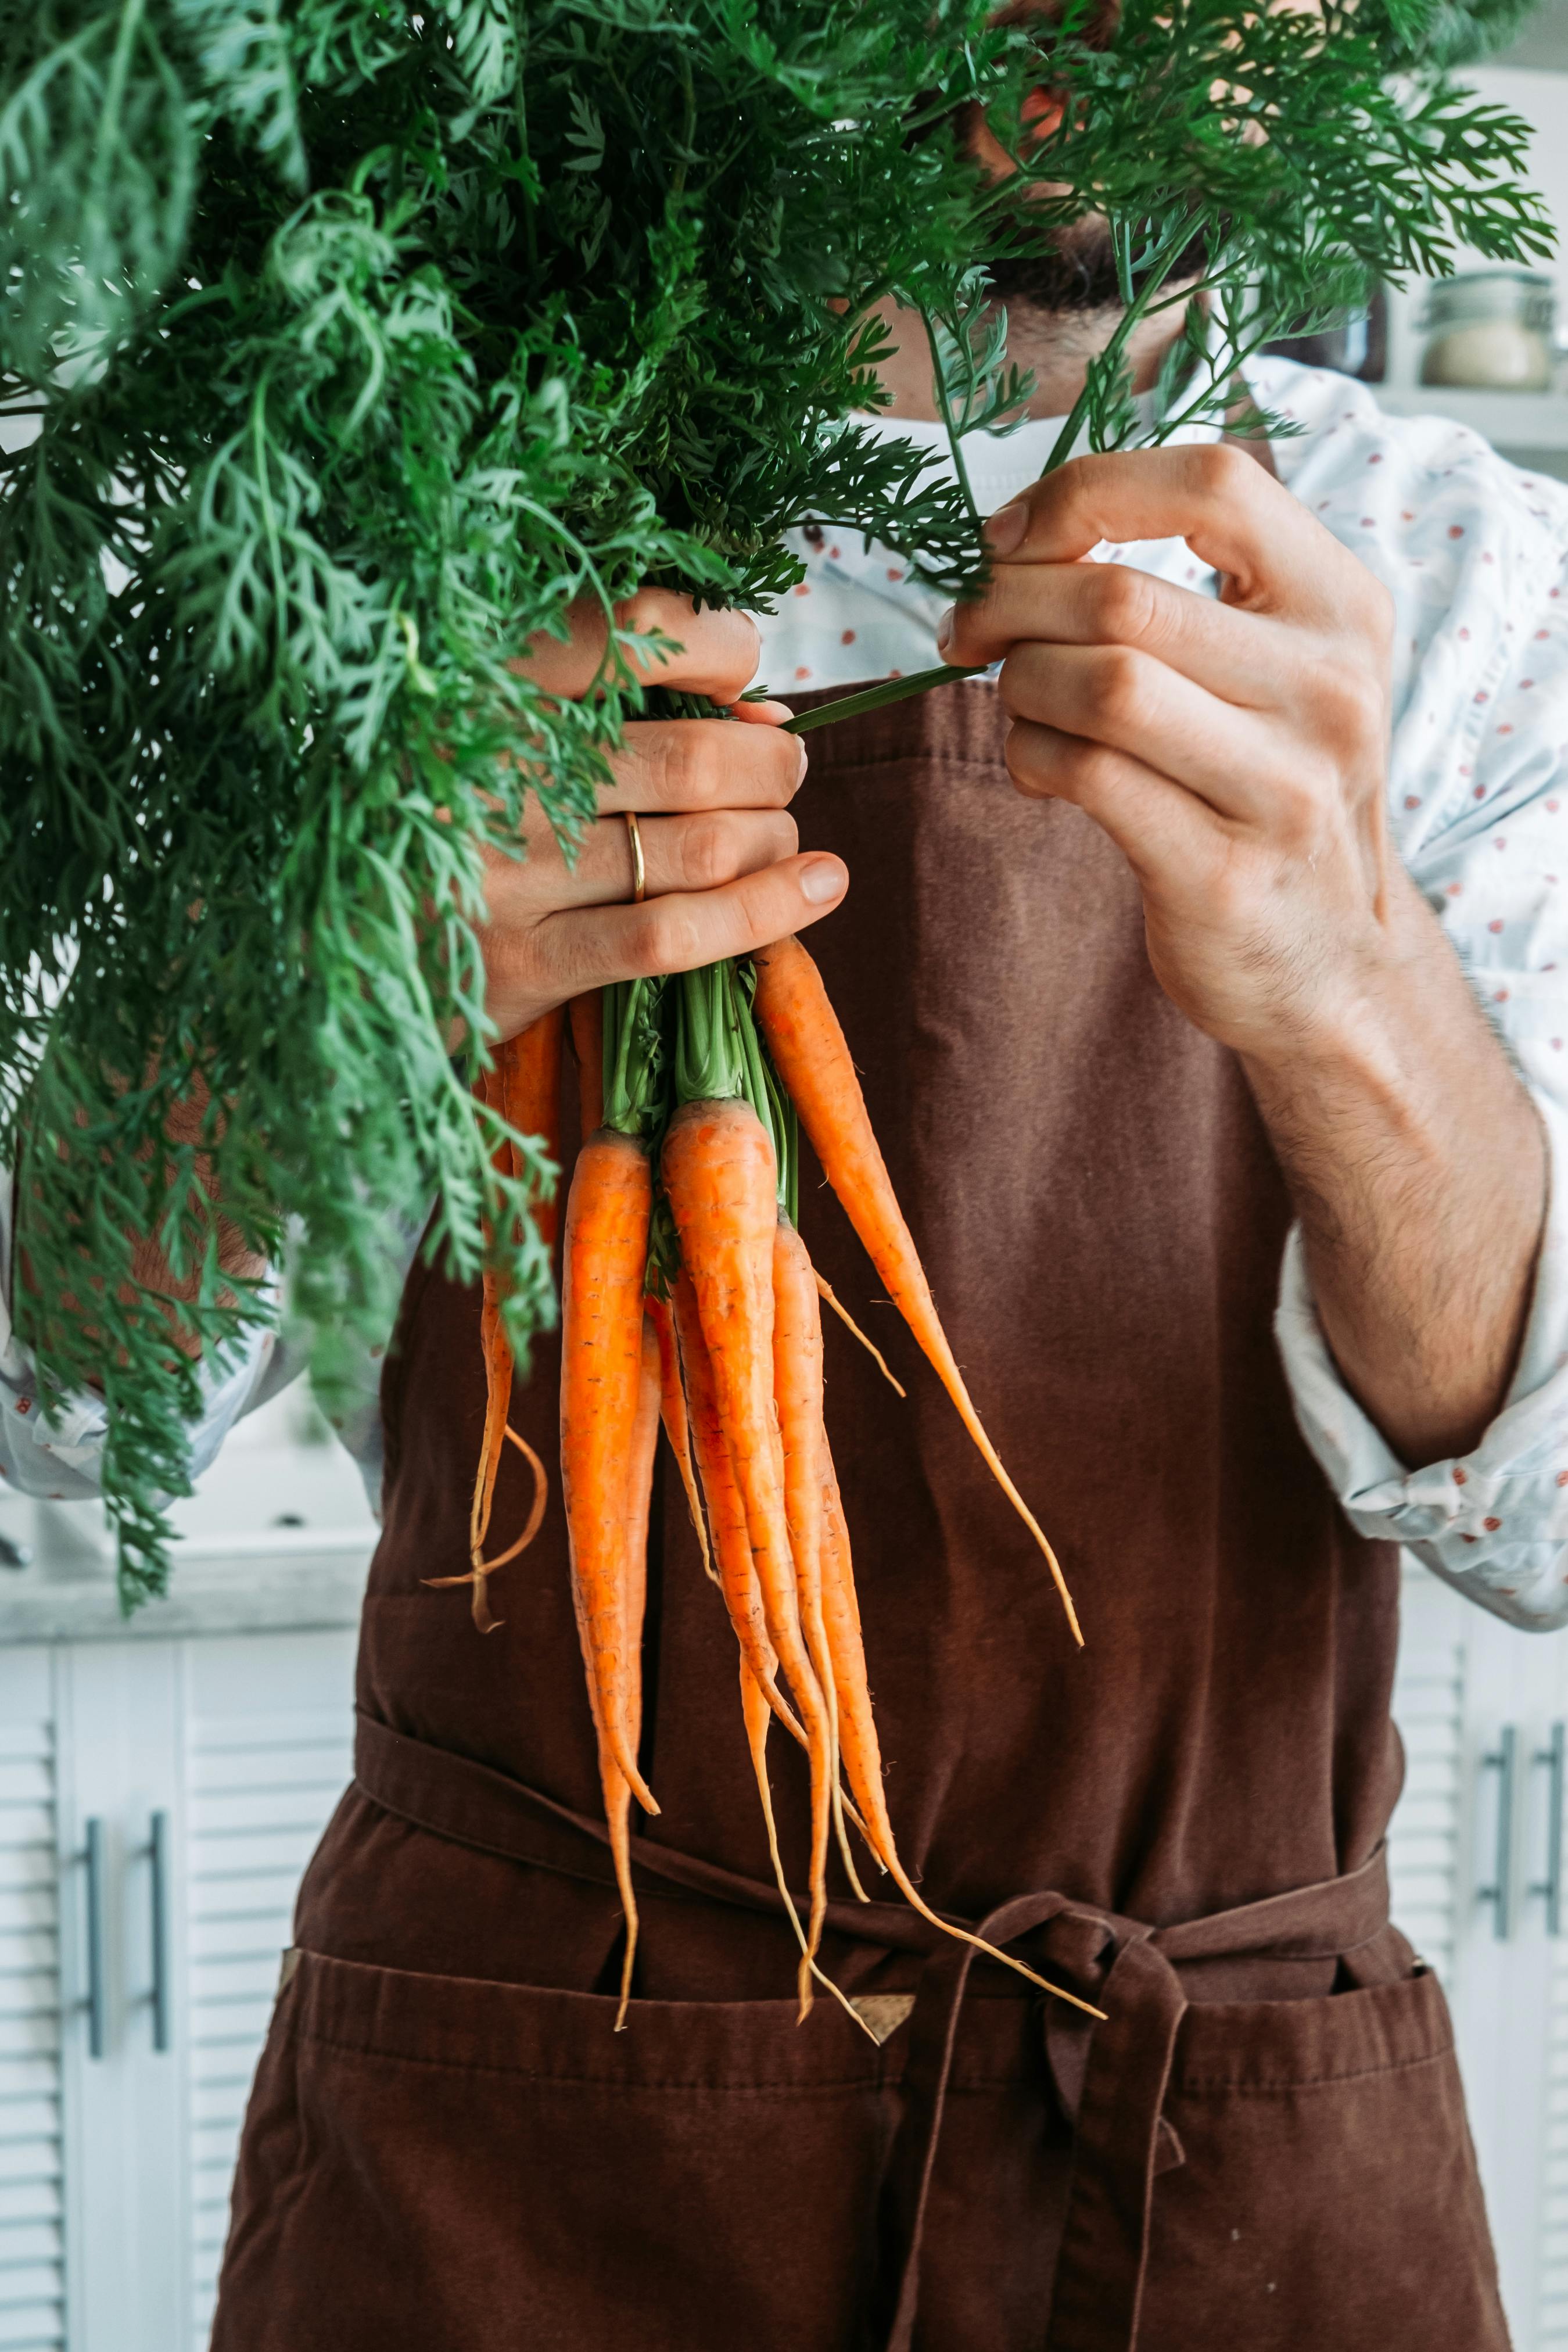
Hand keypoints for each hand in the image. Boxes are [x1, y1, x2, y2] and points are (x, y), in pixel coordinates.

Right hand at [479, 589, 846, 1038]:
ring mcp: (503, 873)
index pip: (634, 628)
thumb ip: (610, 704)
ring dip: (773, 842)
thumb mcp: (490, 734)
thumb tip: (764, 719)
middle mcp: (489, 770)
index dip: (724, 648)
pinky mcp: (521, 964)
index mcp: (476, 686)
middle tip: (781, 780)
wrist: (324, 956)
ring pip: (701, 846)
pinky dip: (767, 911)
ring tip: (781, 842)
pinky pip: (675, 936)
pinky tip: (818, 890)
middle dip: (771, 772)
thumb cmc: (436, 827)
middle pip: (694, 757)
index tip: (744, 684)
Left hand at [938, 443, 1394, 1066]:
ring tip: (1018, 702)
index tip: (1013, 537)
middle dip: (1011, 601)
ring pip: (1100, 683)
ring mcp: (1282, 787)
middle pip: (1125, 595)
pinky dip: (1030, 757)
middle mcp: (1329, 688)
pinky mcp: (1219, 873)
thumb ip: (1186, 588)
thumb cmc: (1267, 792)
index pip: (1215, 484)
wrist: (1324, 964)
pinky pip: (1083, 774)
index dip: (1086, 493)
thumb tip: (1020, 534)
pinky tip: (1040, 767)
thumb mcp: (1277, 667)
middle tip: (970, 629)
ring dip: (1020, 684)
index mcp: (1343, 606)